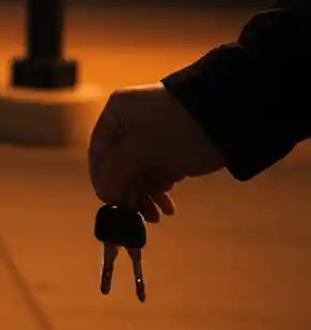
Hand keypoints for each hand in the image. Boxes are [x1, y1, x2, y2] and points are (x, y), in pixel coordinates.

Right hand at [88, 83, 225, 221]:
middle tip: (135, 217)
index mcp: (117, 114)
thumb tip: (103, 194)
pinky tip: (167, 207)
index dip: (102, 179)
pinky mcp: (172, 150)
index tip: (109, 204)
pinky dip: (160, 191)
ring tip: (155, 217)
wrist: (231, 119)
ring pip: (139, 174)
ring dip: (145, 196)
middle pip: (120, 166)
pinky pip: (157, 175)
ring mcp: (152, 138)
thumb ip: (116, 171)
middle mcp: (131, 124)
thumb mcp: (141, 148)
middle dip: (128, 192)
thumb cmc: (178, 128)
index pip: (99, 152)